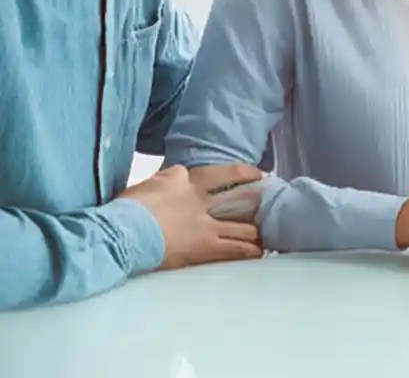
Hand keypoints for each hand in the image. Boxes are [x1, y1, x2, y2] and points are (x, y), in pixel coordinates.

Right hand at [119, 165, 263, 269]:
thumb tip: (180, 175)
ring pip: (243, 227)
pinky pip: (235, 249)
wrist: (122, 232)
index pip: (222, 173)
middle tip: (269, 205)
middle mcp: (202, 201)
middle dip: (257, 202)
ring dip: (255, 232)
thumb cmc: (128, 209)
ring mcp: (206, 224)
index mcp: (186, 182)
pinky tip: (258, 253)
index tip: (258, 175)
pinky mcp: (205, 246)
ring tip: (266, 235)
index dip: (244, 173)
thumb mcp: (150, 183)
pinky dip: (248, 251)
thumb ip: (169, 179)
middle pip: (241, 199)